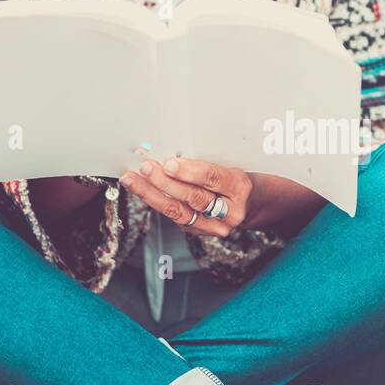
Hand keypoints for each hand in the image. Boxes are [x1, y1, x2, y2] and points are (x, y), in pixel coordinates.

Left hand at [118, 147, 250, 238]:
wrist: (251, 204)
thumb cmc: (236, 178)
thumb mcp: (230, 164)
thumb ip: (206, 161)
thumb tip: (169, 152)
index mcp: (240, 189)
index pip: (213, 179)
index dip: (189, 171)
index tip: (169, 162)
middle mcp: (230, 212)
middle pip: (193, 197)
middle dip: (165, 182)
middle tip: (146, 167)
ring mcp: (215, 226)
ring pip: (178, 211)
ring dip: (152, 194)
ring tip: (133, 180)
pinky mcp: (199, 232)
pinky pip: (174, 217)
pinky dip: (156, 201)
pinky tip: (142, 190)